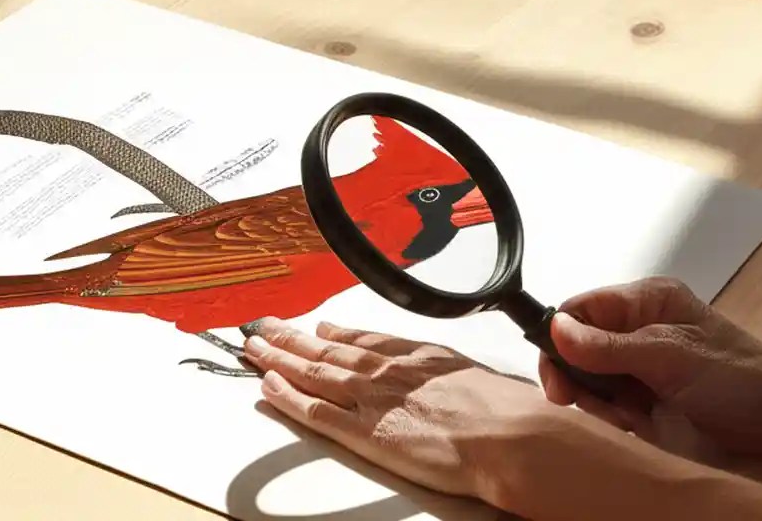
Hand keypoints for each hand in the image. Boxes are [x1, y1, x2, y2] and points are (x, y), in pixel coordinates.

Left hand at [242, 317, 564, 502]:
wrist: (505, 435)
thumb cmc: (500, 410)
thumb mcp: (470, 371)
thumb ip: (440, 366)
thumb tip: (434, 364)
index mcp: (413, 354)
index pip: (362, 338)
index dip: (334, 330)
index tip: (317, 325)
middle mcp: (386, 371)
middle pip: (328, 349)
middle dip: (293, 337)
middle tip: (267, 328)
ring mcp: (371, 400)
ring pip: (312, 373)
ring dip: (279, 359)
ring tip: (256, 349)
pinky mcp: (363, 433)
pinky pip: (315, 412)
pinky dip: (288, 397)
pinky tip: (269, 387)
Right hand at [540, 276, 761, 454]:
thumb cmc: (739, 377)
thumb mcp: (669, 357)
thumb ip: (608, 346)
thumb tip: (555, 328)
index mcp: (645, 302)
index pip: (580, 310)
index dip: (558, 339)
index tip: (556, 377)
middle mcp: (639, 329)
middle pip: (577, 349)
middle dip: (576, 379)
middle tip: (583, 404)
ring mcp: (644, 366)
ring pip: (591, 381)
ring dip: (597, 404)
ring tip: (627, 419)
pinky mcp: (650, 399)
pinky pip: (611, 406)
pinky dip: (613, 420)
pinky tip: (634, 427)